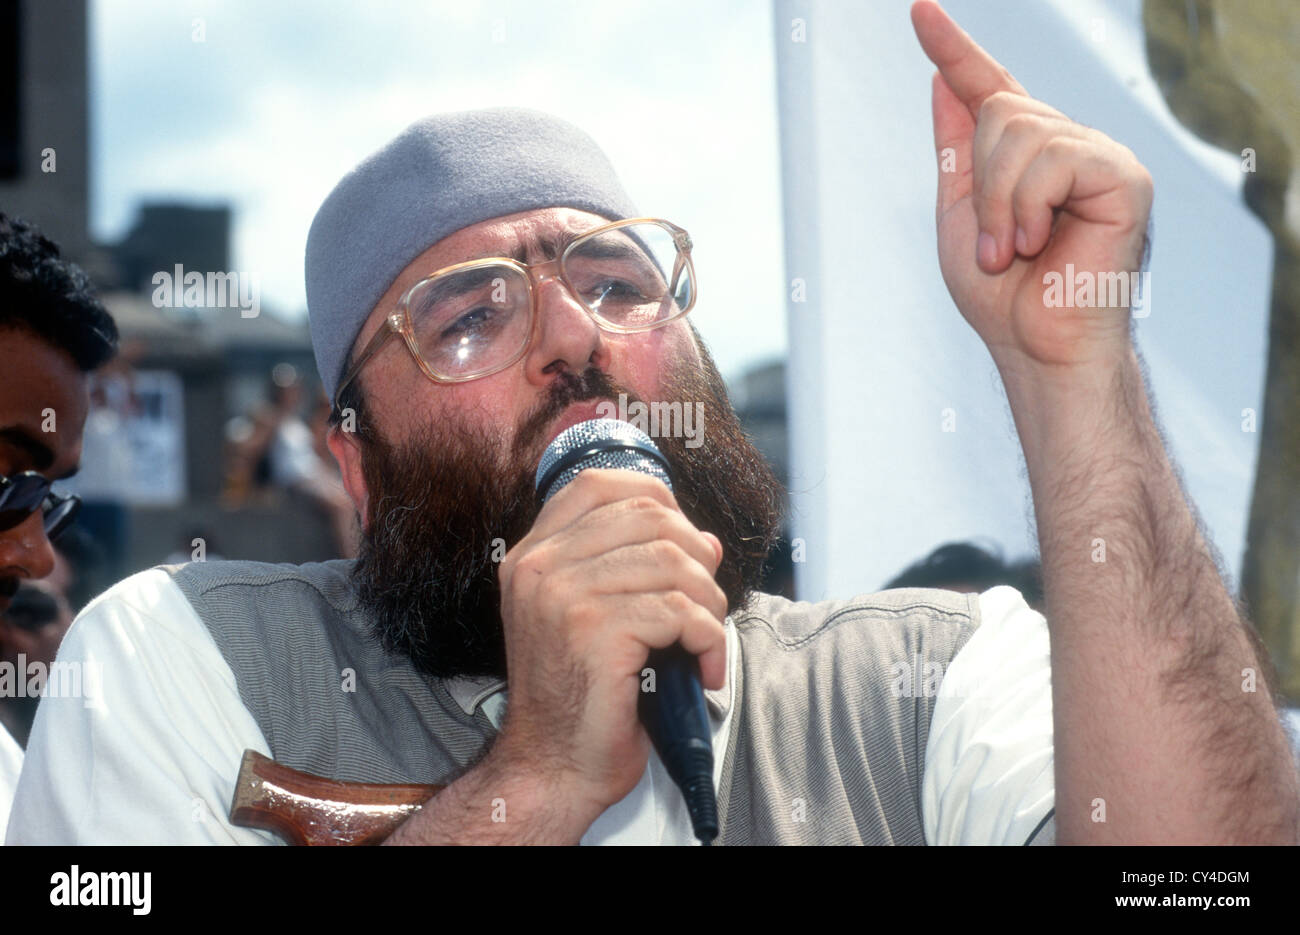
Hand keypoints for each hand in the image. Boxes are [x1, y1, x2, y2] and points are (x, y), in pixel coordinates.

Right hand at [494, 469, 726, 830]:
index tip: (683, 544)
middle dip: (696, 557)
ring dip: (708, 604)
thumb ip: (633, 569)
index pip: (599, 484)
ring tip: (704, 642)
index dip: (657, 500)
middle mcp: (540, 567)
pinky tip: (703, 669)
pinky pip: (680, 611)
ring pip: (673, 561)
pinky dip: (709, 640)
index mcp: (533, 557)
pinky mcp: (595, 631)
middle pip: (649, 516)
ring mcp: (563, 595)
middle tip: (703, 606)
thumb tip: (704, 540)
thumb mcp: (592, 619)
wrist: (552, 768)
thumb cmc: (580, 699)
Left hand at [911, 1, 1152, 370]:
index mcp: (1025, 157)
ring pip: (1020, 129)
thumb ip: (956, 150)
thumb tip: (943, 79)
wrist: (1036, 345)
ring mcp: (1099, 157)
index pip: (988, 88)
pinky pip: (1054, 157)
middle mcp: (1065, 146)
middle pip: (999, 107)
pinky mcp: (1124, 177)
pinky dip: (1028, 206)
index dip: (955, 49)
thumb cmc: (1001, 295)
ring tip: (1012, 251)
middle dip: (979, 182)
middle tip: (991, 248)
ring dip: (998, 202)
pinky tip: (1040, 242)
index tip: (920, 12)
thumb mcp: (959, 214)